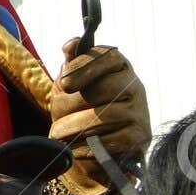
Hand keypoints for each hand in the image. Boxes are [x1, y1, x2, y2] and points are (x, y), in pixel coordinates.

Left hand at [49, 39, 150, 194]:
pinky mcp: (139, 139)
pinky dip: (87, 147)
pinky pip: (110, 141)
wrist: (98, 149)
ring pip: (103, 117)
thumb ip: (72, 64)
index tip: (64, 83)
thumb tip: (71, 45)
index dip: (84, 67)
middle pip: (102, 89)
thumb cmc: (81, 109)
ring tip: (57, 134)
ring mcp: (140, 113)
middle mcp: (135, 87)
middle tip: (56, 113)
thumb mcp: (73, 84)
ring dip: (74, 128)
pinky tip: (74, 149)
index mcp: (120, 67)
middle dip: (72, 103)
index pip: (109, 56)